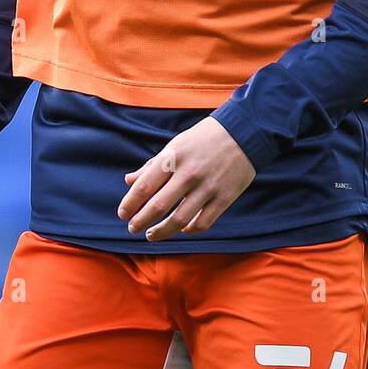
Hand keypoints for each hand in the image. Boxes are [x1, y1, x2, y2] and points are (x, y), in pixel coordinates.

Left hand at [118, 117, 255, 241]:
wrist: (244, 133)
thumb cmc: (204, 138)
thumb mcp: (175, 145)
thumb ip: (152, 165)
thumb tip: (128, 181)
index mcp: (173, 157)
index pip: (144, 187)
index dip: (130, 204)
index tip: (123, 214)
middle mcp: (189, 174)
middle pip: (158, 207)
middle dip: (140, 221)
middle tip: (132, 228)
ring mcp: (208, 188)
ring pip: (179, 221)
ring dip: (161, 232)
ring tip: (151, 235)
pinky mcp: (224, 198)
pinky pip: (202, 223)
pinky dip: (188, 230)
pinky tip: (181, 229)